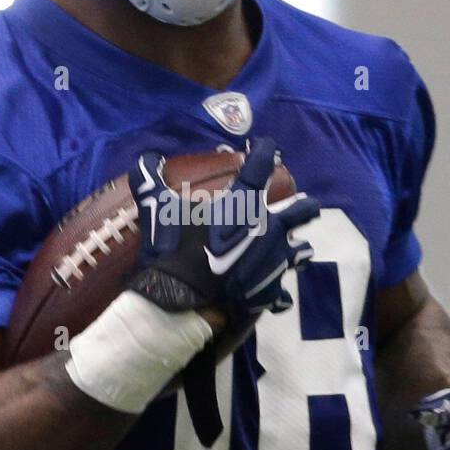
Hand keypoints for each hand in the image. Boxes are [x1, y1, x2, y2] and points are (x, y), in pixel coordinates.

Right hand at [128, 137, 319, 327]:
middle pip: (302, 210)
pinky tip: (274, 296)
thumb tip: (145, 158)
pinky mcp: (270, 291)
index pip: (262, 165)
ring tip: (296, 250)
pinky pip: (282, 293)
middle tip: (301, 204)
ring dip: (298, 249)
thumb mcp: (157, 212)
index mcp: (245, 204)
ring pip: (301, 251)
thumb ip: (150, 182)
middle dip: (304, 206)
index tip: (265, 146)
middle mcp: (270, 229)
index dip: (265, 150)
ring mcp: (274, 262)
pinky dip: (277, 293)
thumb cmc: (175, 250)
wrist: (182, 303)